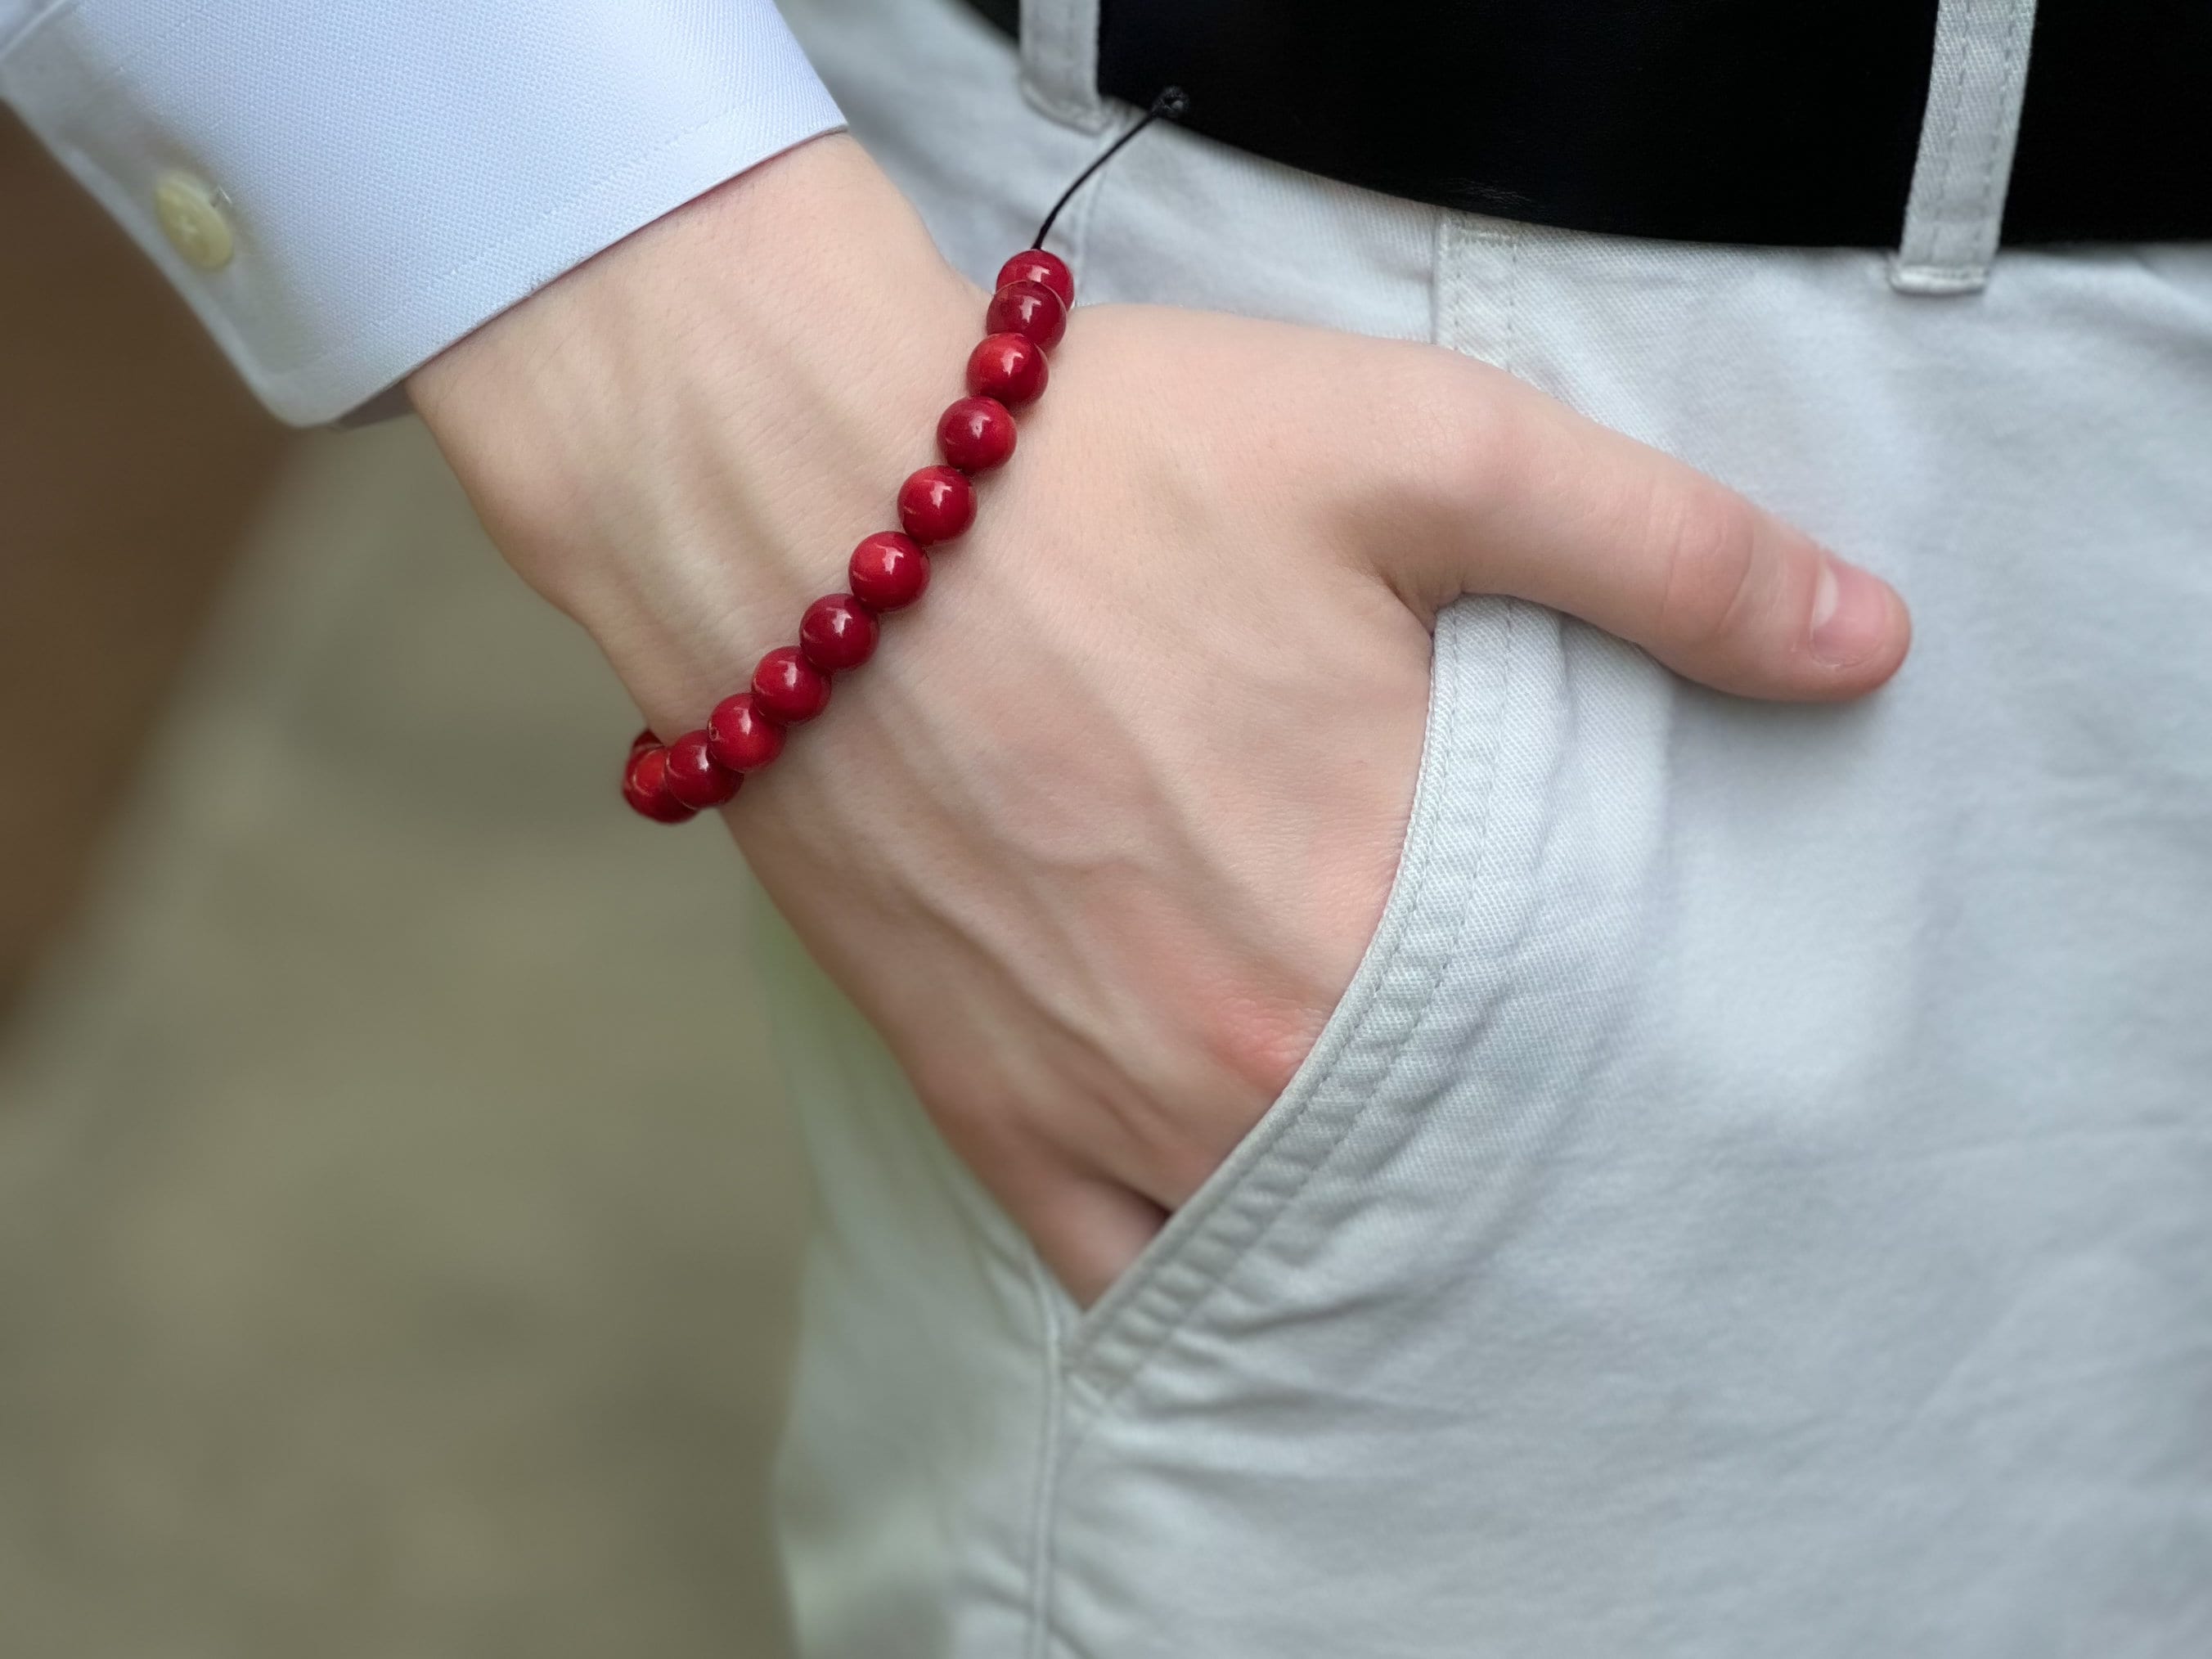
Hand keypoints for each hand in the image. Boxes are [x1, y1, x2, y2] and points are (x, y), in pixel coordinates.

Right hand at [412, 137, 1908, 1301]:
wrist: (810, 496)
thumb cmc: (1115, 468)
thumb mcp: (1426, 452)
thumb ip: (1667, 555)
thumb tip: (1866, 645)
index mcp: (1382, 915)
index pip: (1574, 1054)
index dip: (1627, 1041)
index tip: (1654, 1024)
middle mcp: (1245, 1054)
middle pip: (1441, 1162)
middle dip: (1511, 1139)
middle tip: (1551, 1102)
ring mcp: (1101, 1098)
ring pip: (1292, 1238)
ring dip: (1374, 1219)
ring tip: (1425, 1177)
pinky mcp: (977, 1099)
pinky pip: (1109, 1265)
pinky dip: (1198, 1273)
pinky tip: (1256, 1249)